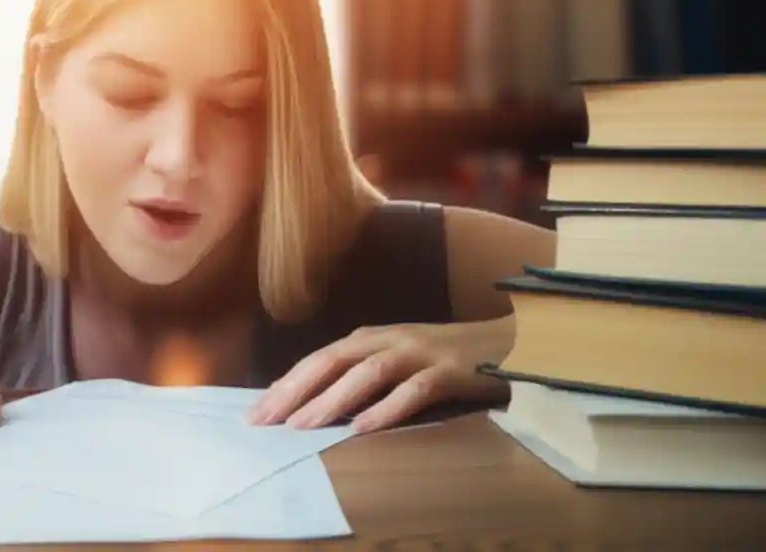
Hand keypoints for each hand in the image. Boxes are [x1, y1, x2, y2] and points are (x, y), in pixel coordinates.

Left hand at [247, 317, 513, 432]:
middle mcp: (389, 339)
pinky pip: (415, 390)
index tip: (254, 413)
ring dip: (333, 399)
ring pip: (367, 372)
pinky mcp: (451, 370)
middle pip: (332, 361)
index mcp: (371, 339)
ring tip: (303, 426)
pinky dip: (388, 407)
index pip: (318, 360)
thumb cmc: (448, 358)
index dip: (285, 384)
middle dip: (294, 391)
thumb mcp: (399, 361)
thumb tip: (315, 405)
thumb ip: (362, 377)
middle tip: (264, 422)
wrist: (513, 341)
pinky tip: (364, 428)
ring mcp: (420, 352)